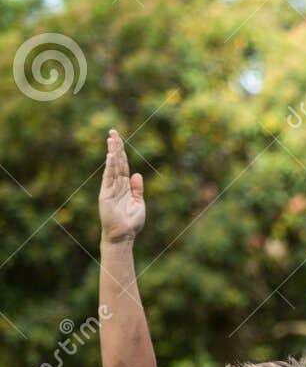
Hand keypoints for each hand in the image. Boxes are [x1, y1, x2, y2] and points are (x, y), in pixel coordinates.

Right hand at [99, 129, 144, 244]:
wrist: (124, 235)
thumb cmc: (131, 222)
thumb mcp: (139, 203)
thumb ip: (137, 189)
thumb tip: (137, 174)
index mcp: (125, 187)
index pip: (123, 166)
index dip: (122, 153)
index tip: (119, 139)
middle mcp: (116, 185)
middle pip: (116, 162)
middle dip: (115, 147)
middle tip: (113, 131)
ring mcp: (110, 189)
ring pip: (112, 167)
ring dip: (112, 153)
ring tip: (112, 139)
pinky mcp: (105, 194)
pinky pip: (108, 178)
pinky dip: (110, 168)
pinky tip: (110, 157)